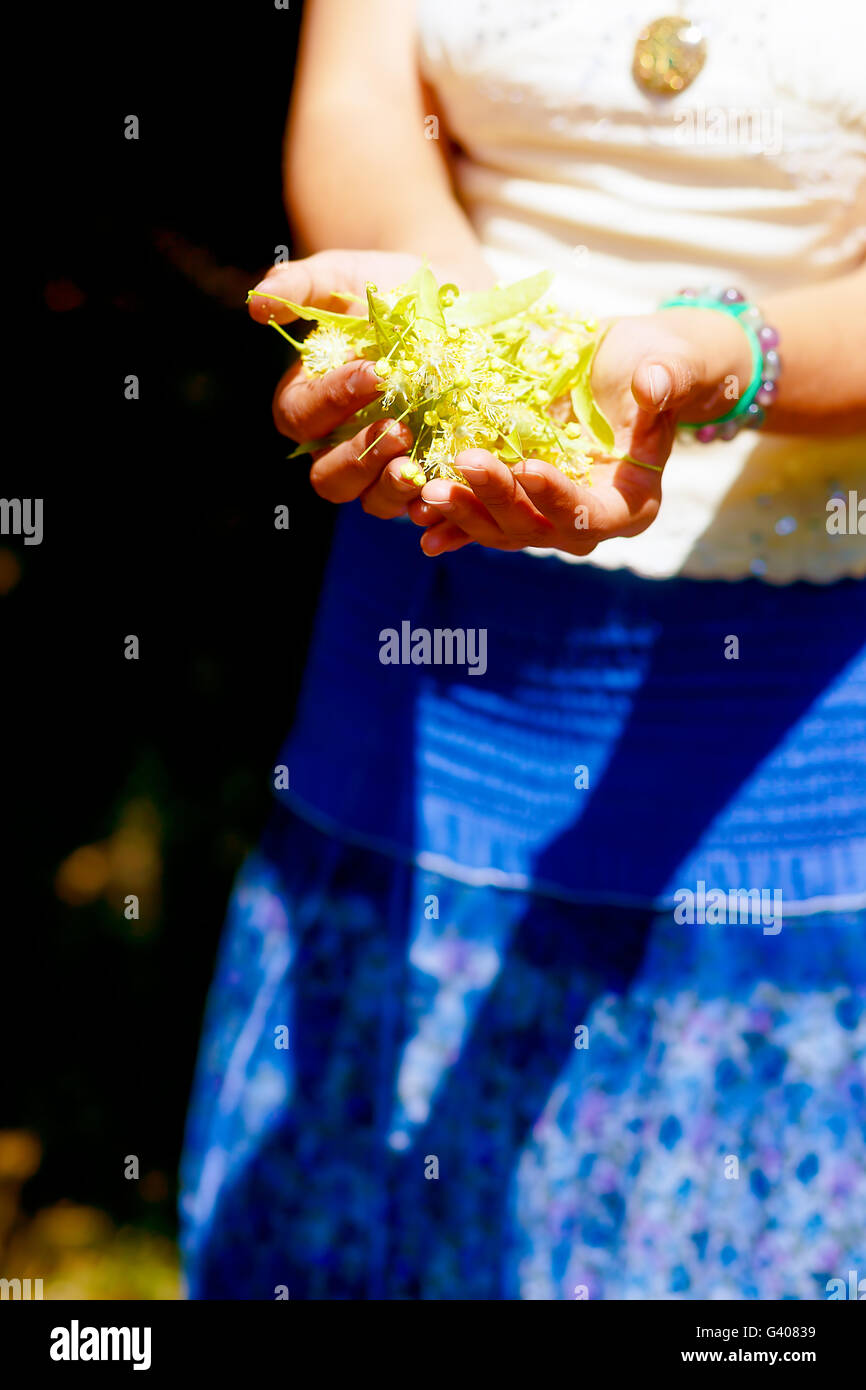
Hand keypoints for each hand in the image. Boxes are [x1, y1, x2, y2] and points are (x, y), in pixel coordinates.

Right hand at [249, 249, 492, 515]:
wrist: (455, 300)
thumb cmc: (387, 287)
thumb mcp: (344, 276)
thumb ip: (301, 286)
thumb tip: (256, 306)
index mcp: (309, 402)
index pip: (301, 417)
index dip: (331, 400)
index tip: (374, 372)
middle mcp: (338, 446)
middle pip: (329, 477)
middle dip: (359, 457)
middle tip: (397, 427)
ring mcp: (381, 469)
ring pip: (369, 501)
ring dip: (390, 488)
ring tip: (417, 461)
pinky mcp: (424, 478)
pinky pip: (418, 507)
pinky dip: (429, 505)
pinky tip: (446, 488)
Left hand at [409, 308, 751, 555]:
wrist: (628, 366)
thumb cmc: (655, 363)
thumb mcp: (668, 363)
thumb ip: (665, 379)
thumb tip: (653, 383)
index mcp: (631, 501)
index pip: (591, 515)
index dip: (558, 497)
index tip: (526, 466)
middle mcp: (588, 519)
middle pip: (539, 528)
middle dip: (498, 501)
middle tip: (462, 467)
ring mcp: (549, 515)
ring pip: (503, 530)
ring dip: (465, 513)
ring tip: (427, 490)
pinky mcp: (519, 502)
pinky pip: (482, 521)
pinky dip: (452, 522)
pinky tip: (420, 519)